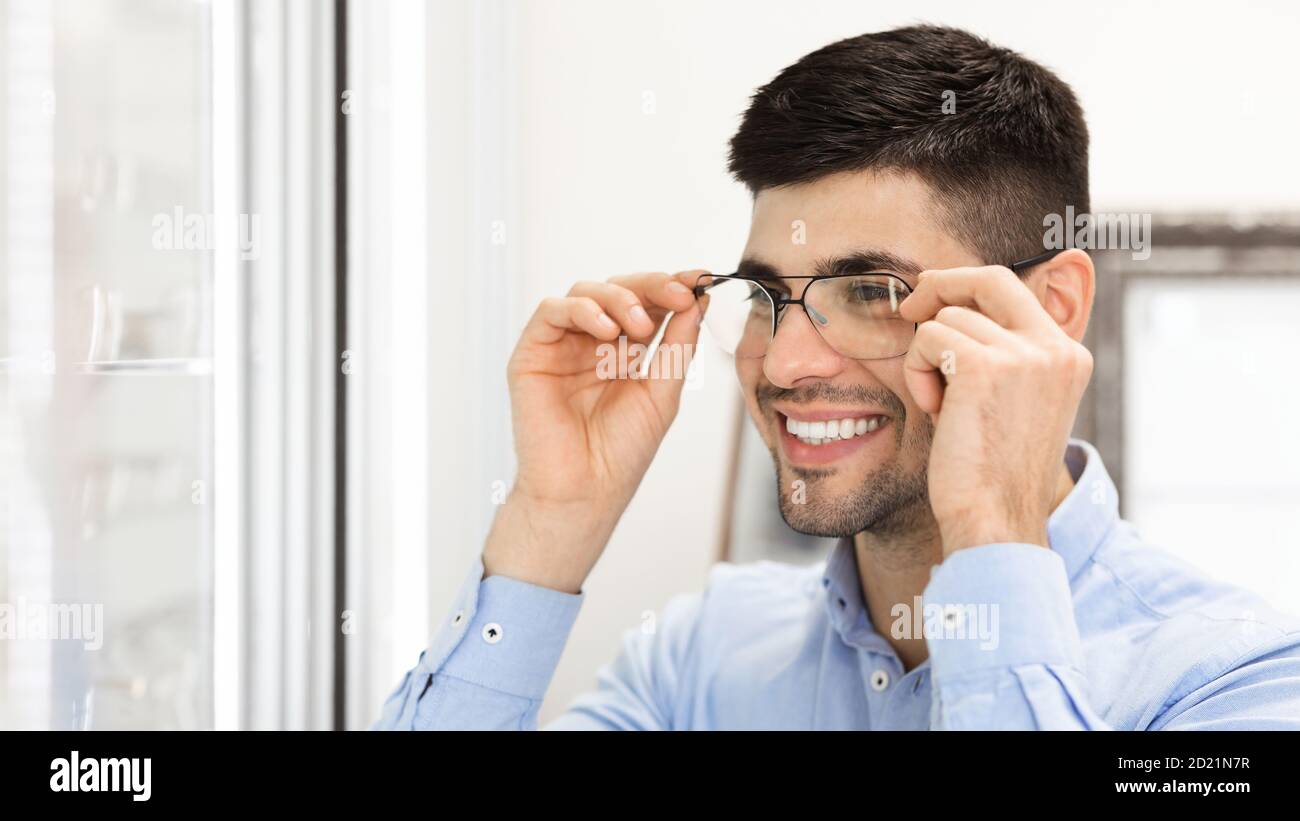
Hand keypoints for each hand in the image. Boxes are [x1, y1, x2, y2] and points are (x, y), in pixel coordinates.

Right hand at [483, 271, 704, 591]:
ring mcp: (561, 347)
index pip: (648, 304)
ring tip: (639, 326)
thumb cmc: (621, 452)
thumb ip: (677, 345)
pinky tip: (606, 331)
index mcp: (625, 352)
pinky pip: (551, 311)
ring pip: (585, 292)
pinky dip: (582, 311)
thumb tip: (697, 299)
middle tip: (677, 294)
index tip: (701, 280)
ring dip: (619, 299)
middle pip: (619, 290)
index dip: (673, 287)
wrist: (585, 491)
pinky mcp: (531, 354)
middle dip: (651, 286)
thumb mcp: (662, 392)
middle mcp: (592, 344)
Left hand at [898, 265, 1091, 555]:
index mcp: (1069, 357)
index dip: (967, 286)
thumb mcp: (1014, 404)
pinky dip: (917, 372)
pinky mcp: (985, 366)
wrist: (995, 519)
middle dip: (941, 284)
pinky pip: (927, 339)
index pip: (1016, 289)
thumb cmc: (993, 473)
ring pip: (946, 319)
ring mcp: (1024, 355)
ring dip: (926, 360)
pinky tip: (935, 410)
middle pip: (990, 278)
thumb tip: (955, 310)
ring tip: (942, 407)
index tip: (934, 298)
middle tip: (910, 309)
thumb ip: (1004, 357)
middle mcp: (1056, 349)